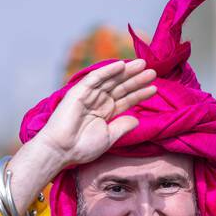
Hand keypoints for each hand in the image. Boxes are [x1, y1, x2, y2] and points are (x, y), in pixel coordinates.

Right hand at [4, 59, 156, 214]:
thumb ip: (123, 127)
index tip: (154, 88)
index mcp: (105, 112)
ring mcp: (89, 95)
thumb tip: (137, 119)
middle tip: (153, 71)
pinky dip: (108, 71)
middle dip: (136, 79)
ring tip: (143, 65)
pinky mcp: (79, 92)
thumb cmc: (82, 147)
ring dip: (126, 72)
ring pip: (111, 80)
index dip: (139, 93)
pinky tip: (122, 65)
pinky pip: (95, 78)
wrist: (61, 150)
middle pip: (121, 87)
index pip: (125, 99)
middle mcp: (98, 102)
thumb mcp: (109, 137)